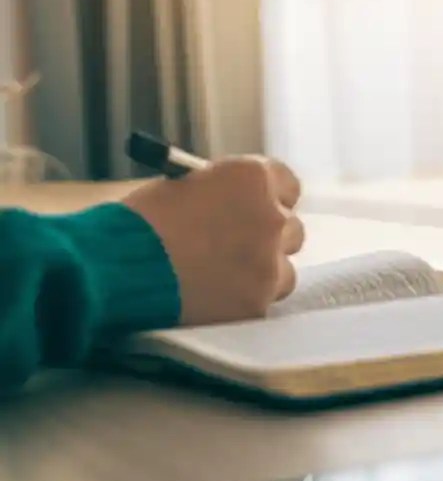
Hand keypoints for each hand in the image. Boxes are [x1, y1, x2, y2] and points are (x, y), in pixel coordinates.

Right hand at [122, 156, 304, 324]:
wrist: (114, 268)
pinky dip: (244, 300)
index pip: (286, 183)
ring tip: (222, 278)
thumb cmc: (136, 221)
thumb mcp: (179, 187)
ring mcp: (269, 263)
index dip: (270, 197)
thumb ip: (215, 192)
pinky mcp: (258, 302)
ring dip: (261, 272)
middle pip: (290, 228)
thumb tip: (226, 201)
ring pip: (284, 270)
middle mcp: (271, 217)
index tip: (255, 207)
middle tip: (239, 246)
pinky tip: (215, 300)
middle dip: (267, 236)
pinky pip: (263, 301)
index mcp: (252, 178)